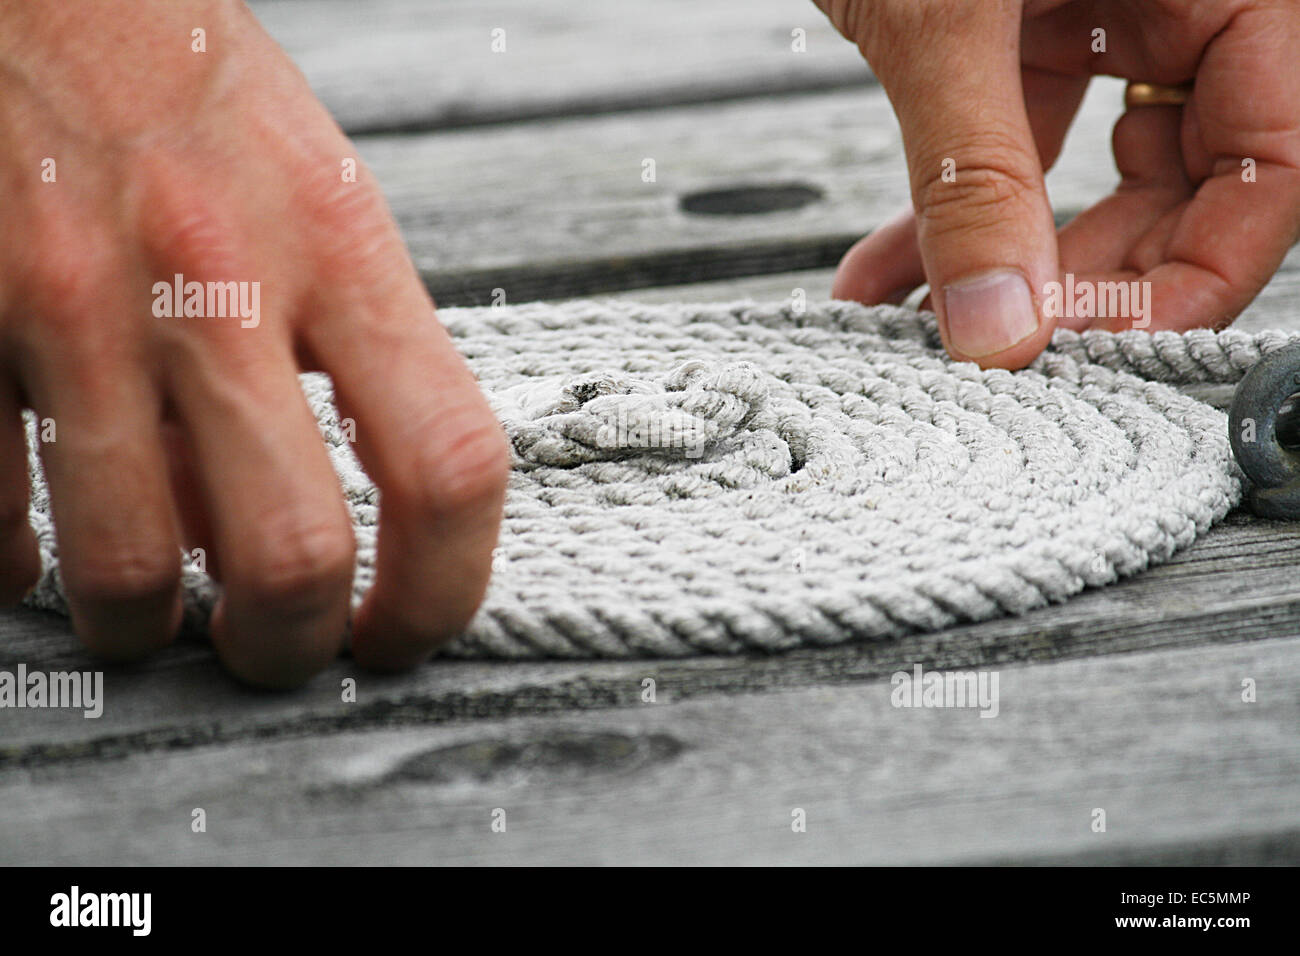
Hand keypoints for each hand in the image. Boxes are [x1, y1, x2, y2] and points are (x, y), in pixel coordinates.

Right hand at [0, 1, 508, 685]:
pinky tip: (41, 546)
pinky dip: (18, 562)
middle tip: (280, 649)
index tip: (411, 629)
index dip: (445, 587)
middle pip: (294, 554)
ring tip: (161, 611)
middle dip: (290, 645)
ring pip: (131, 564)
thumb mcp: (318, 200)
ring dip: (149, 622)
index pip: (447, 464)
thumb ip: (337, 362)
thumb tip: (305, 521)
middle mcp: (214, 281)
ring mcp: (75, 307)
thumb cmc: (191, 92)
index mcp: (337, 246)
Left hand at [815, 0, 1299, 367]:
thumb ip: (975, 177)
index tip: (1099, 345)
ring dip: (1014, 256)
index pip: (1281, 156)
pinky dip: (962, 201)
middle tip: (1001, 343)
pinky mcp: (1040, 13)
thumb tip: (997, 330)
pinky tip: (895, 268)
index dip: (1200, 272)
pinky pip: (1028, 131)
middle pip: (1196, 177)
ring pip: (1109, 168)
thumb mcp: (945, 14)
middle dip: (1089, 278)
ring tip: (927, 320)